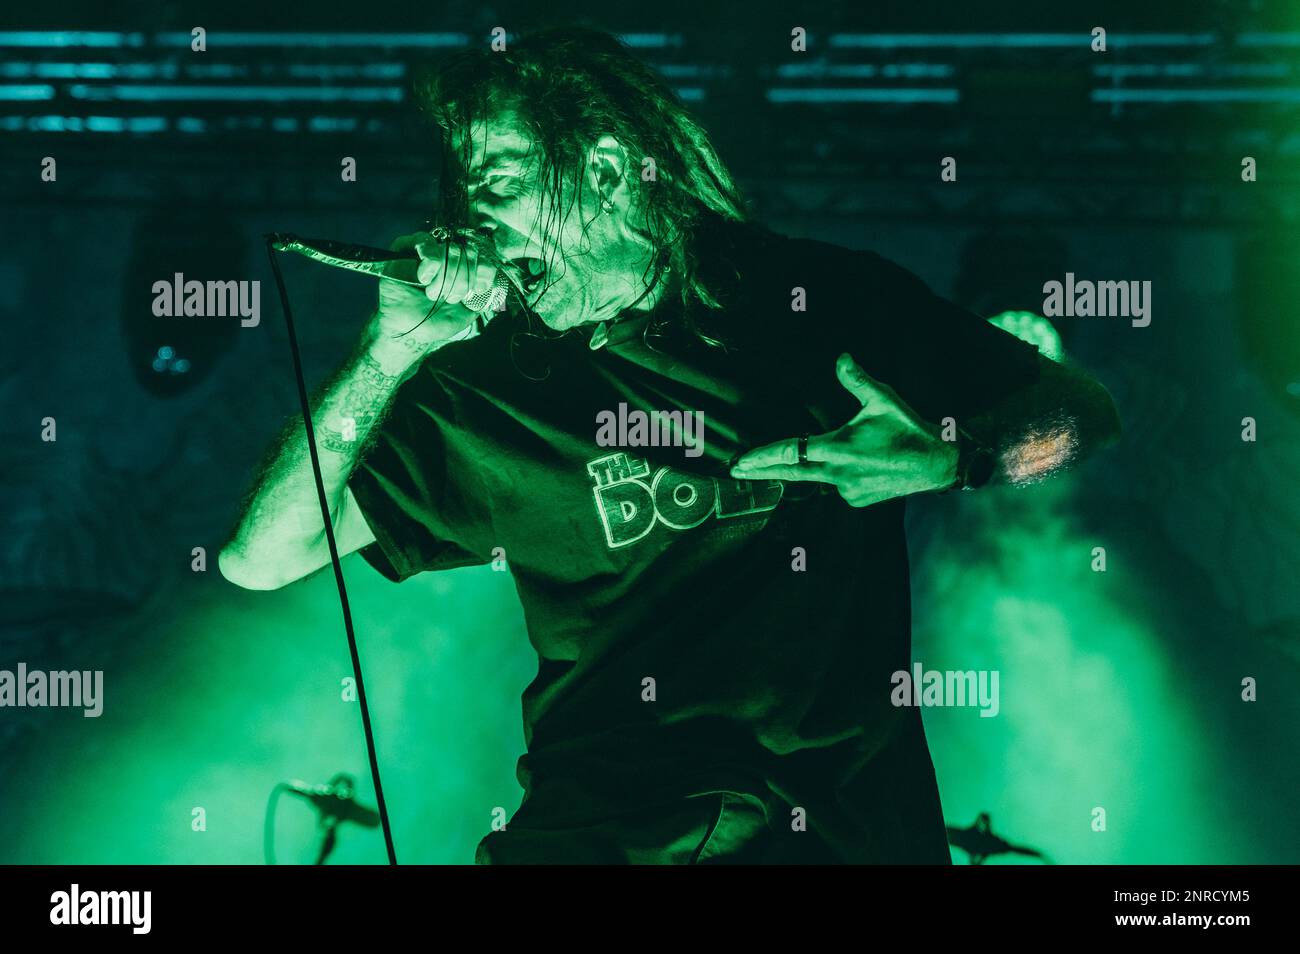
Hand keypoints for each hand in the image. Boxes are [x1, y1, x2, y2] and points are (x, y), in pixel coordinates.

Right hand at [368, 232, 499, 363]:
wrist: (404, 328)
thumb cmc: (431, 321)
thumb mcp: (462, 316)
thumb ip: (480, 302)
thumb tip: (494, 291)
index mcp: (464, 269)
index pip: (485, 258)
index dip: (485, 272)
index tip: (477, 290)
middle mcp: (448, 256)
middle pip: (470, 253)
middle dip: (462, 281)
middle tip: (449, 299)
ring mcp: (429, 249)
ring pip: (451, 250)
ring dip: (444, 278)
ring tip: (432, 294)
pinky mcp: (407, 246)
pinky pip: (427, 243)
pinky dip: (430, 263)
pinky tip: (424, 278)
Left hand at [729, 353, 959, 507]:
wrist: (939, 463)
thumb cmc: (909, 428)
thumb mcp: (884, 399)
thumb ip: (858, 379)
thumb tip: (842, 357)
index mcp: (839, 449)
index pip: (791, 453)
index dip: (763, 457)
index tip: (740, 462)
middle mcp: (839, 474)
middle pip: (791, 472)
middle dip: (761, 471)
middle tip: (735, 471)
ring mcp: (848, 491)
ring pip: (817, 477)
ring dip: (807, 468)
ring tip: (802, 460)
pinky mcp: (858, 500)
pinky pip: (837, 485)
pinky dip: (837, 473)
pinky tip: (859, 463)